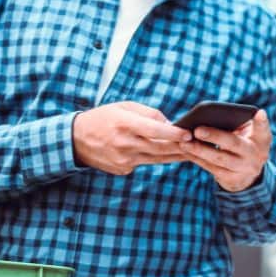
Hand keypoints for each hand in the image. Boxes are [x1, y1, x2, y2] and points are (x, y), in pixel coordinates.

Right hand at [73, 101, 192, 174]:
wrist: (76, 140)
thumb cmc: (103, 118)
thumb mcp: (124, 106)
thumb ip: (148, 113)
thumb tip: (170, 123)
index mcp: (125, 124)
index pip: (155, 131)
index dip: (174, 134)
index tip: (189, 134)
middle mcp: (124, 144)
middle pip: (160, 148)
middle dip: (181, 146)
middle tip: (198, 144)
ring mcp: (123, 160)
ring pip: (157, 159)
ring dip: (175, 156)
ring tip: (191, 151)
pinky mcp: (123, 170)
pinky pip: (144, 163)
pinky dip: (154, 158)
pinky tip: (167, 154)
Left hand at [180, 109, 271, 192]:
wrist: (247, 173)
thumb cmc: (245, 143)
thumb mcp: (251, 134)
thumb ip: (240, 123)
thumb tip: (214, 115)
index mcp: (262, 139)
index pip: (263, 129)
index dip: (262, 121)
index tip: (259, 112)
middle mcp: (255, 155)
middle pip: (234, 144)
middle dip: (215, 136)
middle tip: (197, 130)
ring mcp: (243, 169)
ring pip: (219, 159)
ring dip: (200, 150)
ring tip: (185, 141)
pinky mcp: (230, 179)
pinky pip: (211, 168)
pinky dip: (197, 158)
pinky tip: (186, 150)